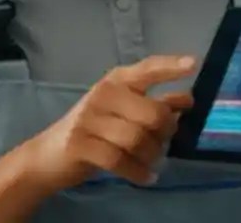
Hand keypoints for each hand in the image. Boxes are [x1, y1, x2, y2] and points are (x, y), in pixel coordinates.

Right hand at [23, 56, 196, 192]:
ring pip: (138, 139)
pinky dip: (138, 172)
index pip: (148, 69)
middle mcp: (103, 94)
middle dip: (165, 133)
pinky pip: (120, 160)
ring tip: (152, 162)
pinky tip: (146, 177)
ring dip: (152, 156)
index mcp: (116, 81)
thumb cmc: (94, 129)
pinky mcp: (79, 144)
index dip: (170, 67)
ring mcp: (89, 118)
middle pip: (152, 113)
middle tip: (164, 143)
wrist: (47, 155)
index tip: (194, 63)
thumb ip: (155, 104)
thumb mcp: (124, 112)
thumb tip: (188, 99)